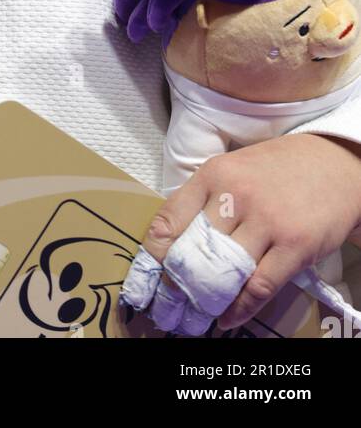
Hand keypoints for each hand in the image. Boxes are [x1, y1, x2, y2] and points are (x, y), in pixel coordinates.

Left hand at [127, 133, 360, 332]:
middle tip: (166, 306)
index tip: (147, 276)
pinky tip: (227, 318)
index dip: (154, 255)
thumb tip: (171, 236)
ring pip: (224, 272)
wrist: (333, 163)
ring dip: (207, 299)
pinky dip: (239, 309)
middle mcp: (236, 196)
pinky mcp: (294, 246)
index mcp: (214, 174)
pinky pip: (259, 287)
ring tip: (195, 315)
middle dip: (176, 284)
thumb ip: (204, 197)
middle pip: (193, 250)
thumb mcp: (233, 168)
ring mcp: (267, 222)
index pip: (170, 218)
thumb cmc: (276, 168)